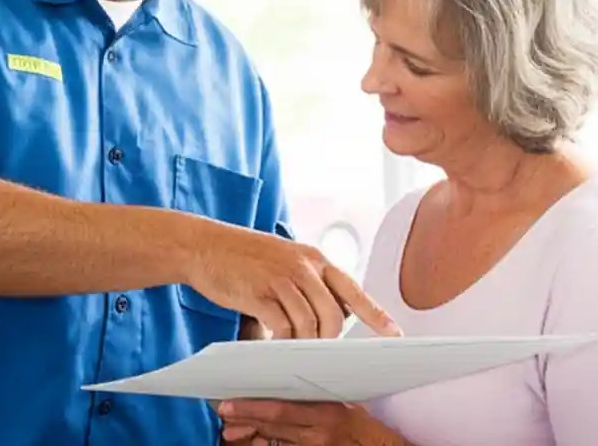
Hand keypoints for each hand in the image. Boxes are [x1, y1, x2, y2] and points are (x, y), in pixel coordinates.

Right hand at [185, 223, 400, 338]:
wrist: (203, 245)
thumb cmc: (244, 256)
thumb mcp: (284, 260)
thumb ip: (309, 283)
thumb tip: (332, 317)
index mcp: (314, 258)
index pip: (353, 289)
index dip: (375, 314)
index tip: (394, 333)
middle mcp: (303, 266)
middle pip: (333, 315)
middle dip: (330, 340)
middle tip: (319, 352)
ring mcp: (281, 279)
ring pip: (309, 325)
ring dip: (304, 344)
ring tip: (292, 350)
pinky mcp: (259, 294)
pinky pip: (282, 327)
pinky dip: (282, 341)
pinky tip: (273, 344)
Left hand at [218, 400, 406, 445]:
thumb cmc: (368, 429)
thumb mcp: (346, 407)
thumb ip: (316, 400)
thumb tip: (285, 390)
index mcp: (327, 414)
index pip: (280, 410)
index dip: (251, 408)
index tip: (228, 403)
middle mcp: (319, 435)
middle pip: (272, 427)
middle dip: (245, 420)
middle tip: (223, 413)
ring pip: (275, 442)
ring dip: (252, 436)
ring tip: (232, 431)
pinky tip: (255, 442)